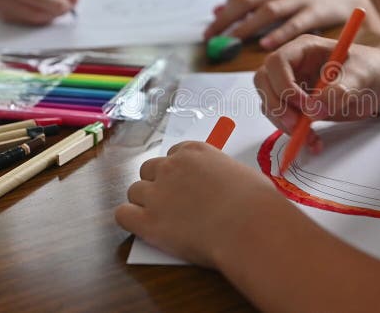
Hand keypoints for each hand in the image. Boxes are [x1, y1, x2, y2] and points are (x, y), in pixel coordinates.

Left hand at [114, 141, 281, 266]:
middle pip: (148, 171)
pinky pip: (122, 215)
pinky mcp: (148, 222)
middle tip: (173, 204)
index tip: (186, 187)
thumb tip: (219, 186)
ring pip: (134, 192)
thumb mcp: (239, 173)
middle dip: (157, 185)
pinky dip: (131, 220)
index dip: (177, 173)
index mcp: (193, 151)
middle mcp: (170, 167)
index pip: (172, 156)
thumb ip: (219, 173)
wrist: (250, 226)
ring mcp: (156, 193)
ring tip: (163, 220)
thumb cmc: (257, 201)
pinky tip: (146, 229)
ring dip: (144, 203)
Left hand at [203, 0, 374, 49]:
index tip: (209, 32)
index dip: (222, 12)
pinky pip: (294, 23)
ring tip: (230, 44)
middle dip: (227, 21)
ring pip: (267, 11)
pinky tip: (265, 45)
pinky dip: (279, 34)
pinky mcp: (317, 11)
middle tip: (212, 40)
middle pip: (248, 0)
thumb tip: (217, 8)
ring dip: (246, 28)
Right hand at [254, 34, 379, 149]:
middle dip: (277, 106)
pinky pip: (283, 120)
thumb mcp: (360, 76)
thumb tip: (312, 110)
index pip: (277, 62)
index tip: (304, 104)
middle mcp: (293, 65)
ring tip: (311, 138)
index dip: (284, 84)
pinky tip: (314, 141)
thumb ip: (338, 91)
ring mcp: (293, 85)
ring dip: (284, 125)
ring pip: (270, 104)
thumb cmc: (373, 70)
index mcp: (304, 48)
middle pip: (265, 83)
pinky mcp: (298, 106)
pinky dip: (294, 134)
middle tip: (297, 125)